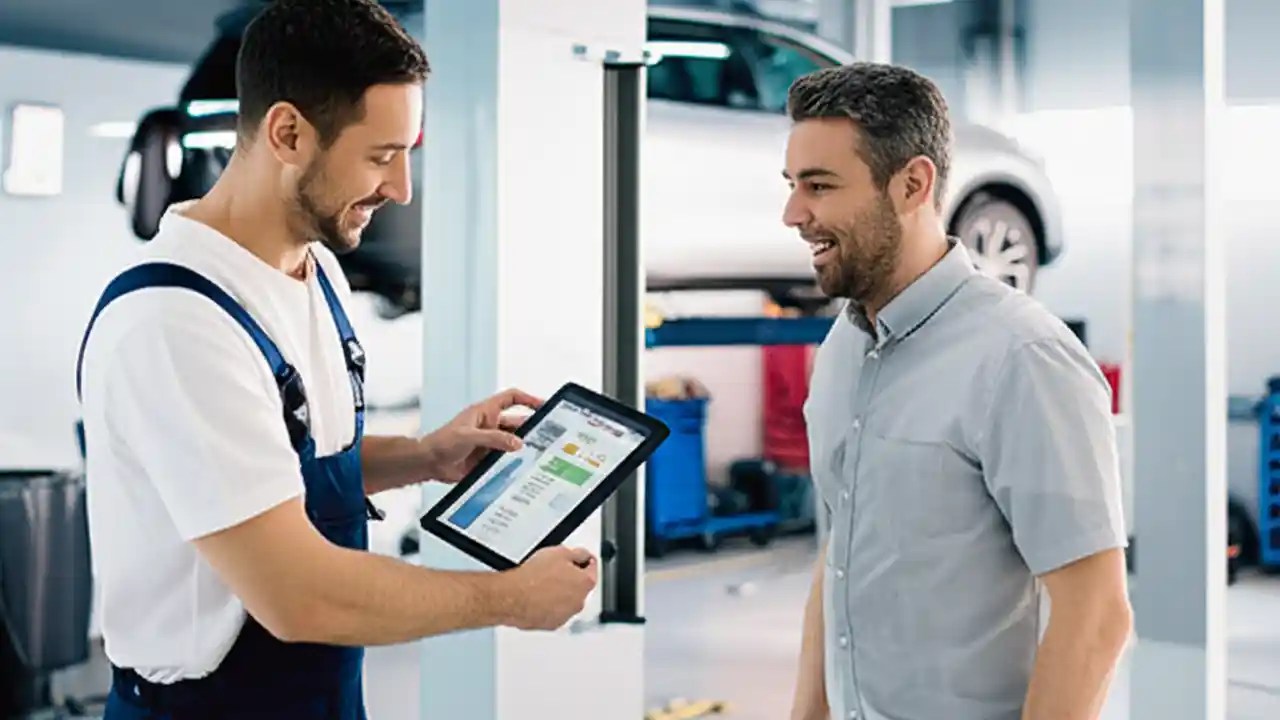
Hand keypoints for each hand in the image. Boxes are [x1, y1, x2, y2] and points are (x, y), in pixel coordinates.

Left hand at [420, 387, 541, 482]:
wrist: (429, 463)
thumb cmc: (442, 442)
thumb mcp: (469, 436)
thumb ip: (494, 438)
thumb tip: (518, 443)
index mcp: (485, 412)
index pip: (511, 398)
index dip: (528, 399)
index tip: (544, 406)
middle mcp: (490, 426)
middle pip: (517, 423)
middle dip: (532, 428)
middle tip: (549, 436)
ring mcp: (490, 443)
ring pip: (513, 443)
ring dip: (524, 447)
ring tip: (541, 454)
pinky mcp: (488, 459)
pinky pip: (506, 459)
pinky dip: (515, 463)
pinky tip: (524, 469)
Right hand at [499, 546, 597, 630]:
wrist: (514, 597)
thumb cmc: (534, 577)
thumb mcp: (560, 552)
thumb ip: (577, 554)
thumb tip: (581, 555)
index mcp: (585, 583)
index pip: (592, 568)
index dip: (583, 560)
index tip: (578, 558)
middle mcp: (579, 602)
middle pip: (579, 586)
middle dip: (570, 578)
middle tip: (554, 570)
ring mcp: (566, 615)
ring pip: (566, 601)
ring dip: (559, 593)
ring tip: (541, 583)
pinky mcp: (551, 624)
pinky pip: (553, 612)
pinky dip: (548, 606)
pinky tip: (536, 596)